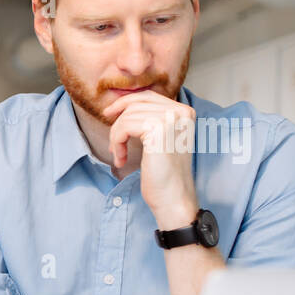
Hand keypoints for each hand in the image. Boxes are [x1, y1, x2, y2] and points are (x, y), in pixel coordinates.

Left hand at [102, 91, 198, 226]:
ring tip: (118, 154)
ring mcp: (171, 119)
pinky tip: (120, 159)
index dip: (125, 103)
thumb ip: (149, 120)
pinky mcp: (158, 129)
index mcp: (185, 112)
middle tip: (110, 138)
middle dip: (118, 119)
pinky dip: (117, 143)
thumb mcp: (159, 140)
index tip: (110, 114)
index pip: (148, 96)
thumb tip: (123, 105)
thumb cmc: (164, 174)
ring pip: (127, 116)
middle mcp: (181, 112)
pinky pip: (124, 127)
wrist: (173, 198)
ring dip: (116, 137)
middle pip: (136, 102)